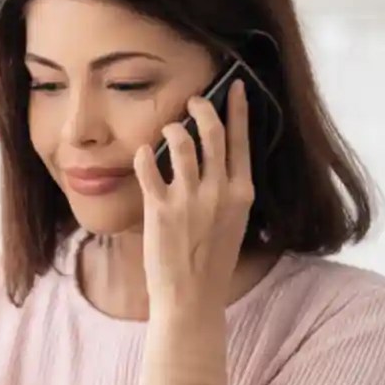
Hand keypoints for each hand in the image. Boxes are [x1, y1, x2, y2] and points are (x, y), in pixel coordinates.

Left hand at [132, 79, 254, 318]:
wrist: (191, 298)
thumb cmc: (210, 261)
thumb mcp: (231, 222)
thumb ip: (227, 190)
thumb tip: (215, 157)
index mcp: (241, 193)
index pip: (242, 140)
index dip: (237, 108)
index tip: (234, 86)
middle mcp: (219, 192)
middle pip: (213, 131)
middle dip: (201, 107)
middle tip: (191, 101)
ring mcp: (190, 199)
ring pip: (181, 141)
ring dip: (171, 128)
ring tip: (165, 129)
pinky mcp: (160, 209)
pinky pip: (148, 166)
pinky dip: (144, 154)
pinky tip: (143, 153)